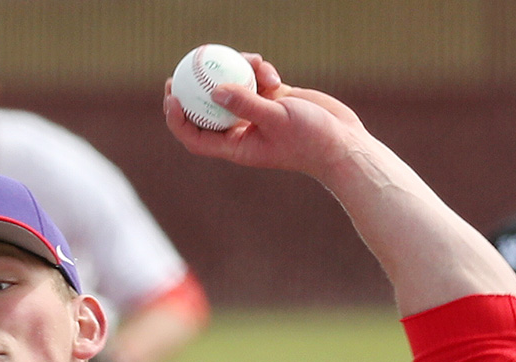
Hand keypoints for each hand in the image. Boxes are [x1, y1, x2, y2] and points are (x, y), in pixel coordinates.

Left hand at [164, 53, 369, 177]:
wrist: (342, 142)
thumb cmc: (311, 139)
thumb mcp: (277, 119)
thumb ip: (246, 104)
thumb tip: (215, 90)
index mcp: (236, 146)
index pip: (196, 137)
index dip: (178, 120)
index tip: (173, 99)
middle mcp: (243, 131)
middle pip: (207, 110)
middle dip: (193, 90)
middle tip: (182, 68)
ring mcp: (258, 114)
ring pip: (234, 89)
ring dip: (239, 71)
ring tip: (254, 62)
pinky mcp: (274, 99)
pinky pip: (255, 80)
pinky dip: (259, 70)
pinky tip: (269, 68)